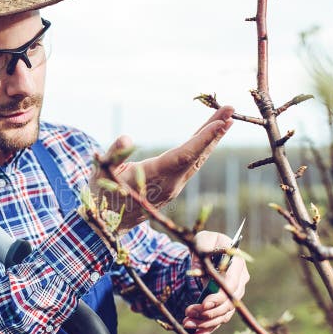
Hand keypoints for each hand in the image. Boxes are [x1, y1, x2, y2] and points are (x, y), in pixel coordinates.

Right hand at [91, 106, 233, 232]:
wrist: (108, 224)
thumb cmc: (102, 195)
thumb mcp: (101, 172)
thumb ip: (114, 154)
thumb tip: (126, 138)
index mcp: (154, 178)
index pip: (184, 156)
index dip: (203, 139)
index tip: (221, 123)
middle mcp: (170, 183)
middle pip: (197, 155)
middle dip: (214, 132)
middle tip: (231, 109)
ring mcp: (174, 185)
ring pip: (197, 158)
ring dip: (212, 138)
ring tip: (226, 116)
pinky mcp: (174, 184)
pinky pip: (192, 162)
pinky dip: (202, 146)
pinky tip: (210, 134)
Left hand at [182, 230, 249, 333]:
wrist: (206, 252)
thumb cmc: (205, 244)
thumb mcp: (201, 240)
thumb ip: (202, 249)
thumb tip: (201, 272)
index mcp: (237, 264)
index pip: (232, 284)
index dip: (220, 296)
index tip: (204, 303)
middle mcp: (240, 282)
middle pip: (228, 303)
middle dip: (209, 311)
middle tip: (188, 312)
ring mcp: (234, 296)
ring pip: (223, 315)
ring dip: (205, 322)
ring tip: (186, 323)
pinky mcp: (224, 306)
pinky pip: (217, 321)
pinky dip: (206, 331)